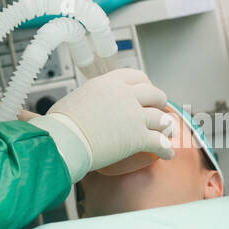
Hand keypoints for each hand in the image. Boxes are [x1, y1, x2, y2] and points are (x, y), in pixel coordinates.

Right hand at [44, 68, 173, 172]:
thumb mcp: (75, 98)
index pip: (136, 76)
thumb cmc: (62, 122)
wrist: (65, 139)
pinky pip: (160, 142)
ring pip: (160, 118)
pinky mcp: (138, 137)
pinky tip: (166, 153)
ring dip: (165, 125)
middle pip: (154, 94)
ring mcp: (134, 116)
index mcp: (109, 83)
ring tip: (166, 131)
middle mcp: (125, 95)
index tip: (146, 89)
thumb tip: (84, 106)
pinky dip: (165, 148)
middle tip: (159, 108)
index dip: (145, 83)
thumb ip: (89, 98)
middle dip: (159, 101)